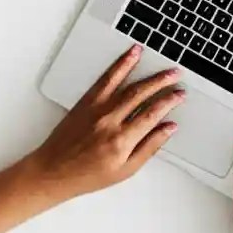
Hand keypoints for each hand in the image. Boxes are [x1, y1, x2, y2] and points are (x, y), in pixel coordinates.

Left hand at [19, 45, 184, 203]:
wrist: (52, 172)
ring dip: (143, 69)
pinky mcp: (85, 103)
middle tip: (176, 74)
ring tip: (158, 61)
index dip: (170, 102)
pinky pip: (105, 80)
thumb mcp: (126, 170)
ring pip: (125, 83)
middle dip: (162, 82)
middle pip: (142, 94)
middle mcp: (109, 122)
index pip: (153, 114)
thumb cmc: (87, 175)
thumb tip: (169, 128)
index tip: (180, 95)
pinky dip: (119, 66)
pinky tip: (129, 56)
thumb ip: (150, 147)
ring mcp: (96, 110)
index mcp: (121, 141)